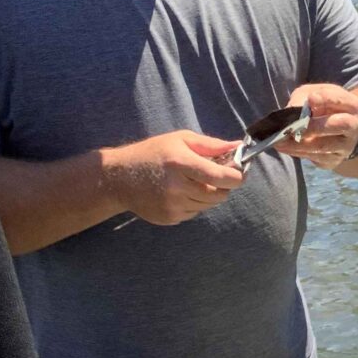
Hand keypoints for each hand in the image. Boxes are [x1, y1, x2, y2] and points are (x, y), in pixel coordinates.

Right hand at [104, 130, 243, 225]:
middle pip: (218, 194)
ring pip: (208, 205)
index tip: (239, 174)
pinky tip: (180, 192)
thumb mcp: (180, 140)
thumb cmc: (153, 154)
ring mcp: (172, 205)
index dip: (236, 177)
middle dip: (224, 186)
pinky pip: (195, 212)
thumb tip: (239, 147)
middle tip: (217, 176)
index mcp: (180, 163)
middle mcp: (176, 187)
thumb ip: (211, 145)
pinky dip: (195, 203)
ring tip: (194, 182)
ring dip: (209, 195)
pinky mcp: (169, 218)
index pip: (219, 177)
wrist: (118, 178)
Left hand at [274, 84, 357, 170]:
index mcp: (351, 105)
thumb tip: (292, 110)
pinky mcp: (334, 160)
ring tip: (279, 141)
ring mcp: (345, 146)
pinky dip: (297, 153)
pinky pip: (315, 158)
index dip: (327, 99)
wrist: (339, 131)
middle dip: (313, 126)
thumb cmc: (324, 108)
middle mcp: (353, 126)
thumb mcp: (315, 94)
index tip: (311, 98)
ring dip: (299, 144)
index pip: (342, 101)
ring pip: (324, 146)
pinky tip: (284, 148)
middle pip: (339, 125)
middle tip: (292, 127)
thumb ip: (303, 97)